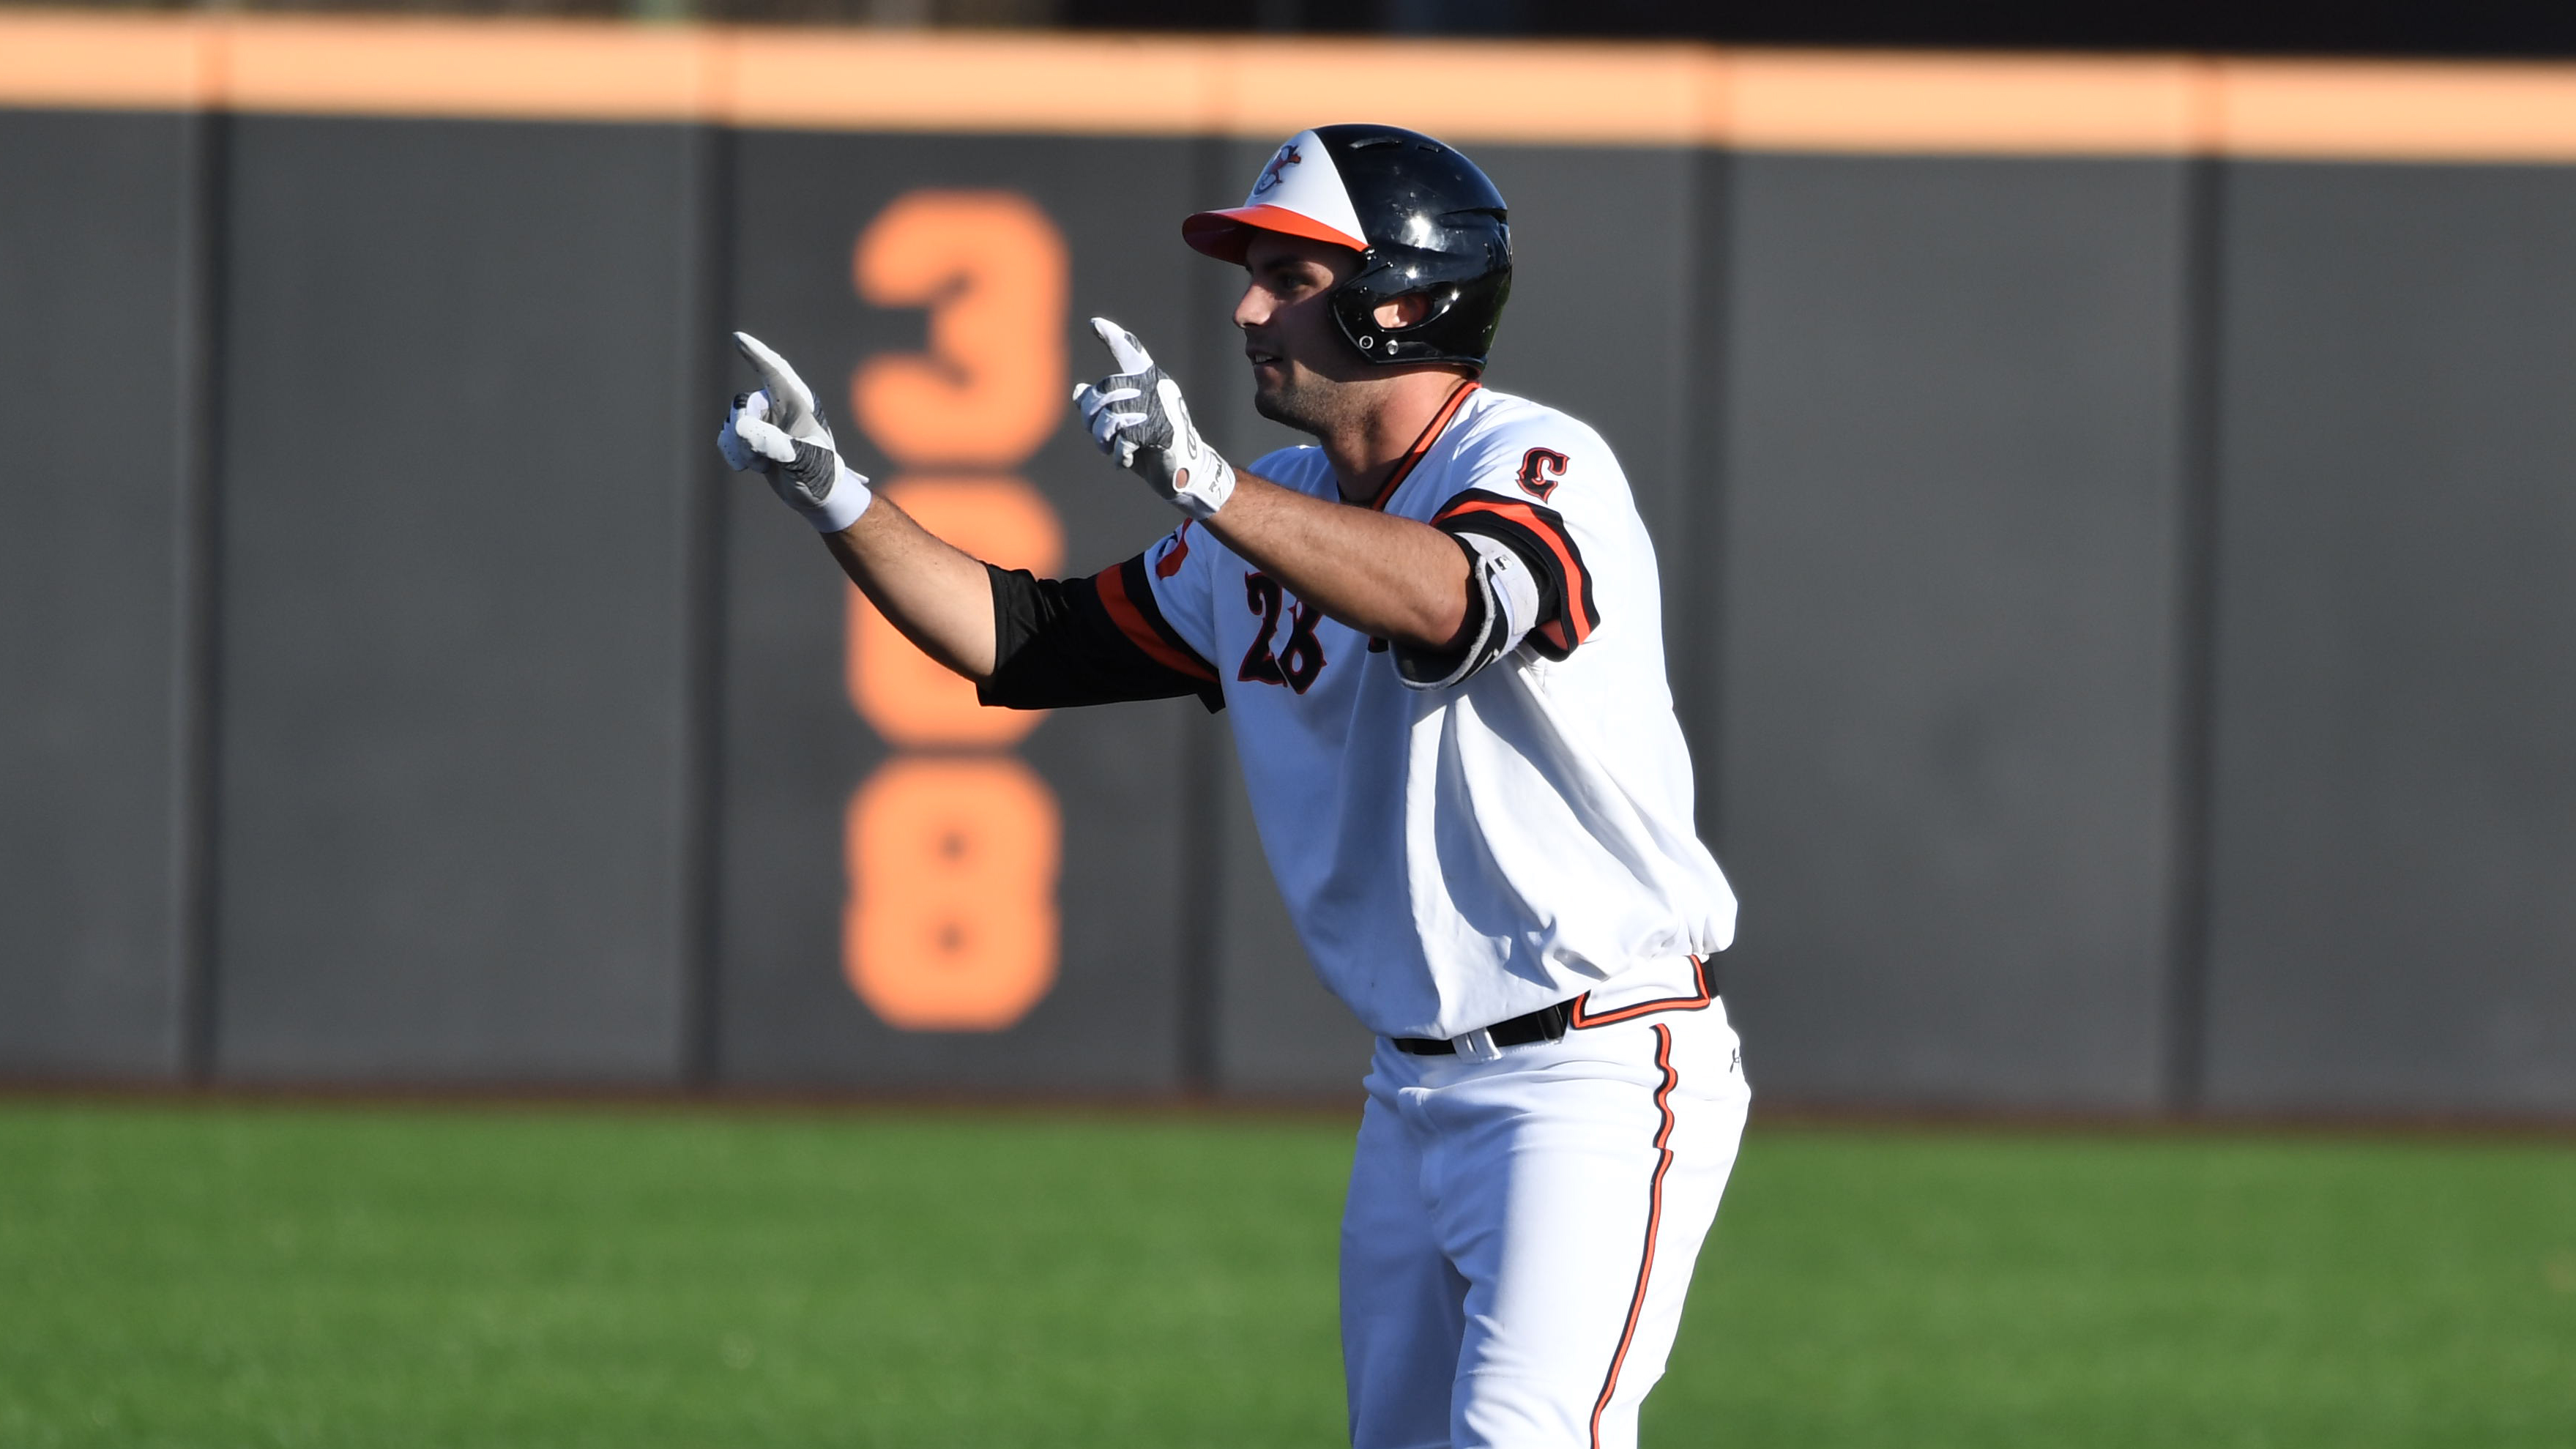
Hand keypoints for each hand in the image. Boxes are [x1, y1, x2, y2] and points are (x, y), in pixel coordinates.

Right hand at [719, 331, 871, 532]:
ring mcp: (765, 420)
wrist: (818, 496)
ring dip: (739, 446)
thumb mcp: (803, 461)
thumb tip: (742, 427)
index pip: (776, 372)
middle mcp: (780, 406)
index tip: (738, 338)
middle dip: (745, 432)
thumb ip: (775, 443)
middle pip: (744, 403)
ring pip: (733, 420)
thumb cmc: (821, 476)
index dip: (757, 354)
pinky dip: (732, 451)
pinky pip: (728, 435)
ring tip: (761, 466)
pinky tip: (748, 467)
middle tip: (760, 461)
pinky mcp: (753, 435)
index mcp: (799, 403)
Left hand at [1070, 318, 1234, 521]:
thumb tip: (1078, 391)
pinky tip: (1123, 462)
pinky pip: (1124, 438)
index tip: (1095, 324)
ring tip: (1110, 451)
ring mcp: (1162, 406)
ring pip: (1111, 416)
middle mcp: (1157, 387)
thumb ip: (1104, 409)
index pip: (1130, 353)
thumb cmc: (1151, 449)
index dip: (1113, 338)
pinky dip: (1118, 455)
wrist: (1184, 476)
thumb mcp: (1123, 428)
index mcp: (1149, 382)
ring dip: (1102, 440)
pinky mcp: (1164, 429)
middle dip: (1090, 418)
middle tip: (1098, 440)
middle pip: (1105, 391)